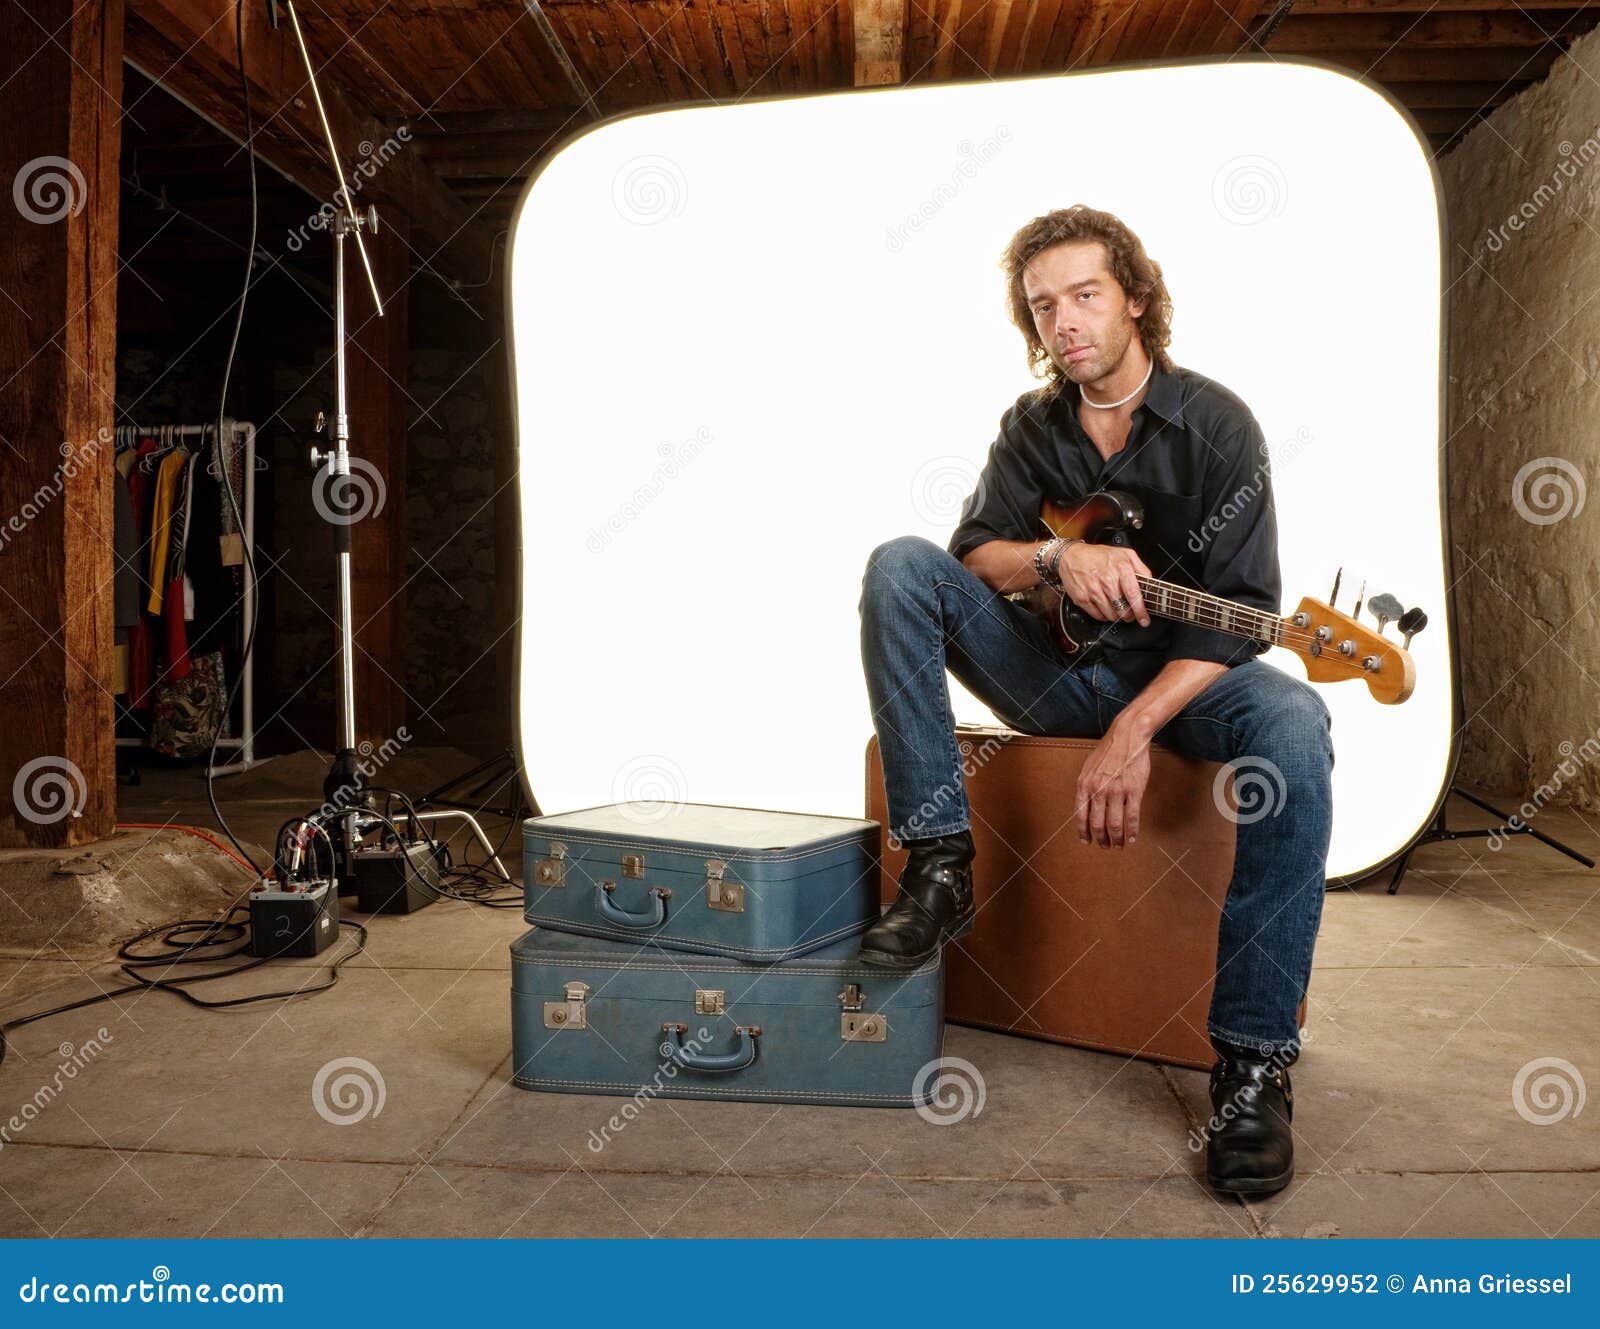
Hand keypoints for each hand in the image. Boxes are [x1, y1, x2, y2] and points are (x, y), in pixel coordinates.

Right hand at [1058, 541, 1151, 624]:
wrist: (1071, 556)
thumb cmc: (1098, 556)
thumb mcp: (1125, 554)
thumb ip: (1141, 568)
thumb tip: (1150, 583)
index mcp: (1120, 567)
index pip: (1133, 594)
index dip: (1140, 610)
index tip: (1145, 619)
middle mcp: (1106, 579)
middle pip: (1122, 609)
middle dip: (1129, 615)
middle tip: (1130, 614)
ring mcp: (1093, 590)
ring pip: (1111, 615)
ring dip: (1117, 616)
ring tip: (1117, 609)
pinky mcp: (1082, 598)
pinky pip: (1098, 616)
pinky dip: (1104, 616)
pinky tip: (1105, 607)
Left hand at [1075, 719, 1150, 848]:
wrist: (1127, 736)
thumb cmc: (1108, 751)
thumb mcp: (1089, 768)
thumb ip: (1086, 787)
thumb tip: (1084, 807)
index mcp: (1084, 785)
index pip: (1080, 816)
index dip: (1083, 832)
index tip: (1086, 842)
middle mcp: (1098, 790)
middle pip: (1097, 824)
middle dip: (1100, 839)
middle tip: (1105, 846)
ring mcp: (1116, 791)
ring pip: (1114, 824)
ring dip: (1116, 839)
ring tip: (1118, 845)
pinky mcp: (1134, 791)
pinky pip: (1132, 817)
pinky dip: (1132, 831)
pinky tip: (1132, 837)